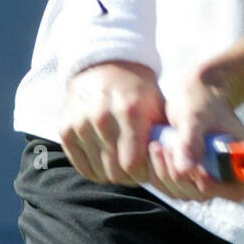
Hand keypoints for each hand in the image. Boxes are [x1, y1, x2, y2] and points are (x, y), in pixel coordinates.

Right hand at [59, 61, 166, 190]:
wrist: (104, 65)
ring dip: (112, 175)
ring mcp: (80, 124)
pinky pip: (81, 166)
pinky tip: (105, 162)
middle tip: (136, 171)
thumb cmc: (137, 89)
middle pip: (115, 171)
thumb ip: (165, 133)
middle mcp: (102, 118)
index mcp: (130, 112)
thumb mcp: (157, 104)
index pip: (133, 163)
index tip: (148, 169)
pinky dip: (95, 170)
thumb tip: (178, 163)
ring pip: (98, 171)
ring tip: (122, 166)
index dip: (142, 173)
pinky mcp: (65, 129)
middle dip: (129, 177)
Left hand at [146, 68, 243, 202]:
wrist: (192, 87)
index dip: (216, 188)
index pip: (237, 191)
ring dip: (165, 174)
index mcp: (242, 158)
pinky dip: (160, 172)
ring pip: (185, 192)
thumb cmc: (200, 95)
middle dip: (180, 176)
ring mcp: (207, 173)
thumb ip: (190, 142)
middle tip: (164, 149)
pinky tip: (153, 150)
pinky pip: (173, 185)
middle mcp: (226, 171)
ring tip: (155, 146)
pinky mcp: (189, 172)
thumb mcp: (194, 115)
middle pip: (204, 194)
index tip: (196, 172)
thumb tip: (185, 169)